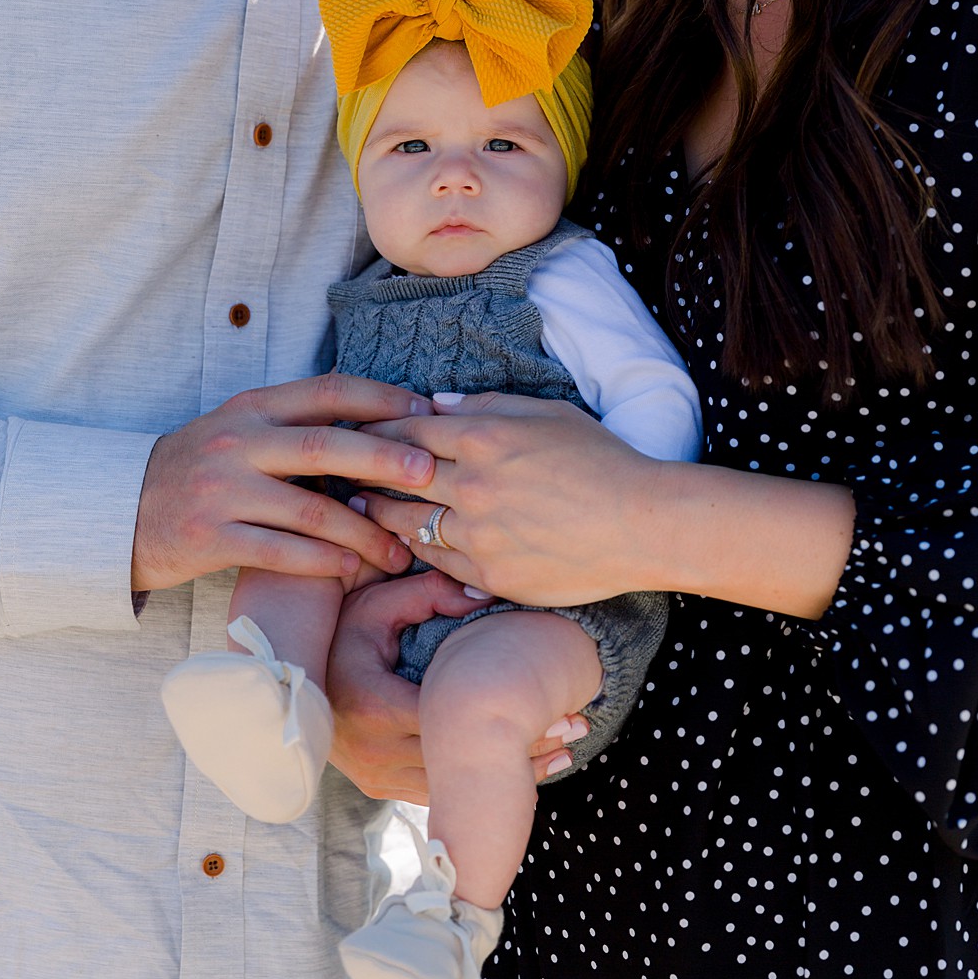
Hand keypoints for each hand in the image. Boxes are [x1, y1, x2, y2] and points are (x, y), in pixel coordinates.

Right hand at [131, 373, 437, 591]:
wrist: (120, 510)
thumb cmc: (198, 468)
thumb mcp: (240, 428)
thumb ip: (295, 420)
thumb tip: (374, 411)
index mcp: (253, 407)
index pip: (329, 392)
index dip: (383, 401)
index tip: (427, 417)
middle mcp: (240, 442)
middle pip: (328, 446)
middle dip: (386, 460)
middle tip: (430, 476)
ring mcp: (223, 491)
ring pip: (311, 510)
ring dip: (364, 532)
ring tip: (399, 550)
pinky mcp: (210, 538)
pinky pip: (280, 552)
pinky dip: (322, 561)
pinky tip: (351, 570)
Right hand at [326, 569, 590, 801]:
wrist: (288, 680)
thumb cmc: (340, 634)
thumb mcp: (379, 605)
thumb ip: (429, 593)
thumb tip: (485, 597)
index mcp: (376, 707)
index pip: (456, 724)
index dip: (514, 724)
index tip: (562, 711)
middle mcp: (375, 754)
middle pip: (464, 765)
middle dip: (524, 753)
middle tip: (577, 731)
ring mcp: (375, 778)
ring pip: (456, 790)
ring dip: (509, 777)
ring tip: (563, 752)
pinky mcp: (379, 788)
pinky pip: (439, 794)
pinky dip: (478, 785)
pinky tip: (520, 770)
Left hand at [358, 393, 855, 619]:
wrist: (642, 524)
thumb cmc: (601, 460)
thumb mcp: (546, 414)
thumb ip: (484, 407)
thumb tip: (433, 403)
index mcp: (484, 437)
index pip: (407, 429)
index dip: (375, 430)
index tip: (354, 432)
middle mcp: (472, 484)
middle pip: (395, 476)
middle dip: (361, 472)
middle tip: (334, 471)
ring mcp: (477, 533)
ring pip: (405, 522)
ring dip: (377, 514)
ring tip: (358, 508)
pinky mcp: (489, 574)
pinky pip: (435, 561)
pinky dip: (414, 550)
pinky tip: (400, 544)